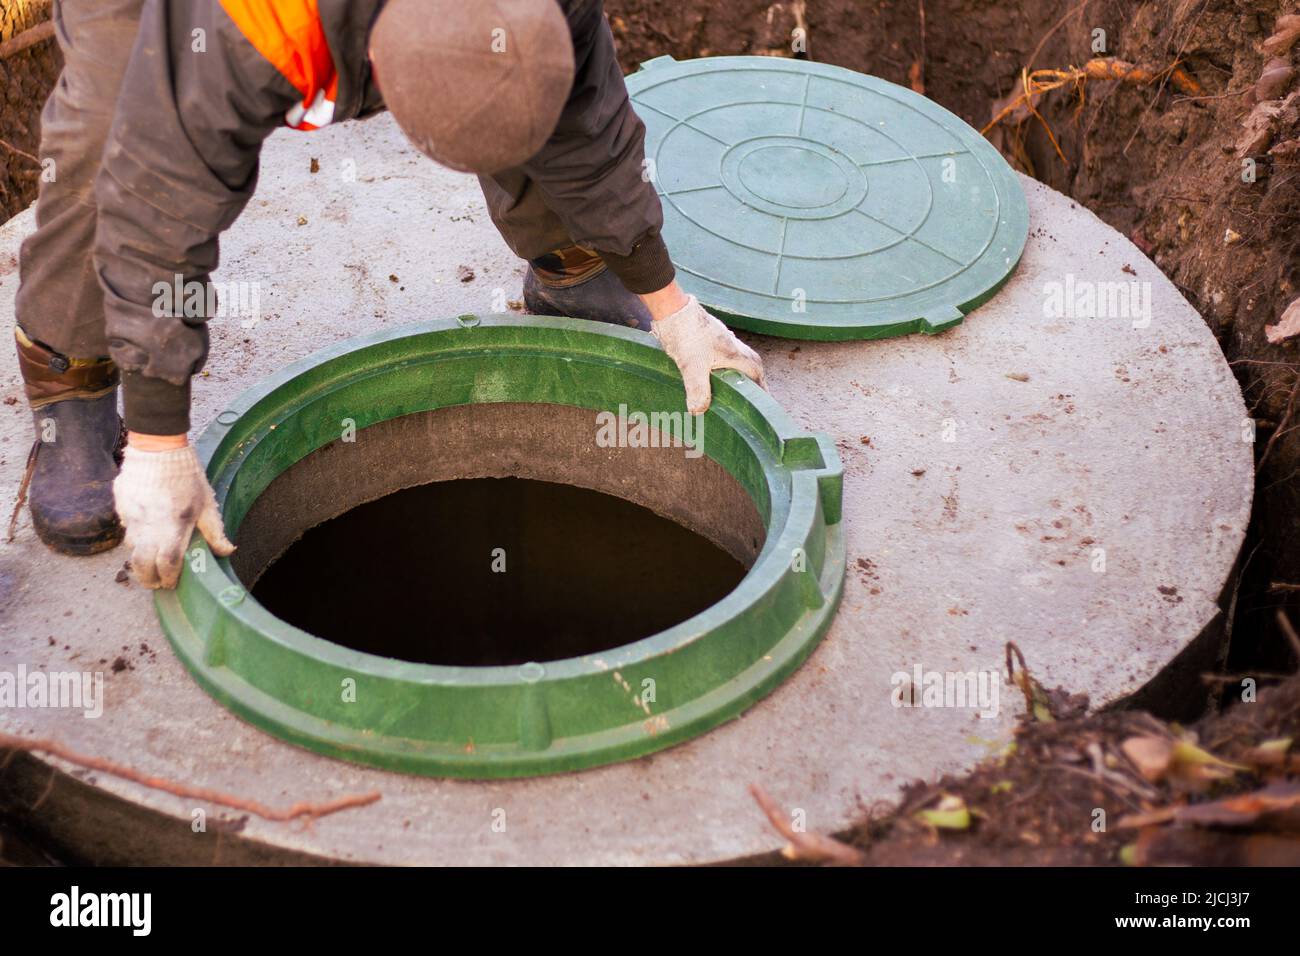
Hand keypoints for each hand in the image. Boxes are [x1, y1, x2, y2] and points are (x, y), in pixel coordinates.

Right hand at [113, 442, 234, 588]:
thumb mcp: (207, 503)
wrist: (157, 447)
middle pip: (140, 564)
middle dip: (147, 578)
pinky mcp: (120, 505)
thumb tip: (226, 551)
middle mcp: (149, 524)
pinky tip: (145, 533)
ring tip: (151, 560)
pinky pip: (126, 528)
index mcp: (173, 524)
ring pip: (130, 548)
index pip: (167, 563)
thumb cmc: (187, 475)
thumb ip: (214, 530)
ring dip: (139, 559)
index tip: (172, 582)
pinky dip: (134, 536)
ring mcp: (131, 515)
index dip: (168, 577)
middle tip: (156, 582)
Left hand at [648, 292, 766, 413]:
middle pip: (751, 363)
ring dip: (739, 370)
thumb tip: (699, 411)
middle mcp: (732, 344)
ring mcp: (720, 338)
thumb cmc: (686, 334)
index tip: (764, 401)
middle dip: (753, 379)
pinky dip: (724, 363)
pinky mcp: (708, 335)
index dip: (761, 387)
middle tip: (752, 394)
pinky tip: (712, 370)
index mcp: (735, 352)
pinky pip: (723, 352)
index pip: (756, 371)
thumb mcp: (692, 366)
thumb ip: (698, 390)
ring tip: (734, 385)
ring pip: (737, 356)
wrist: (672, 309)